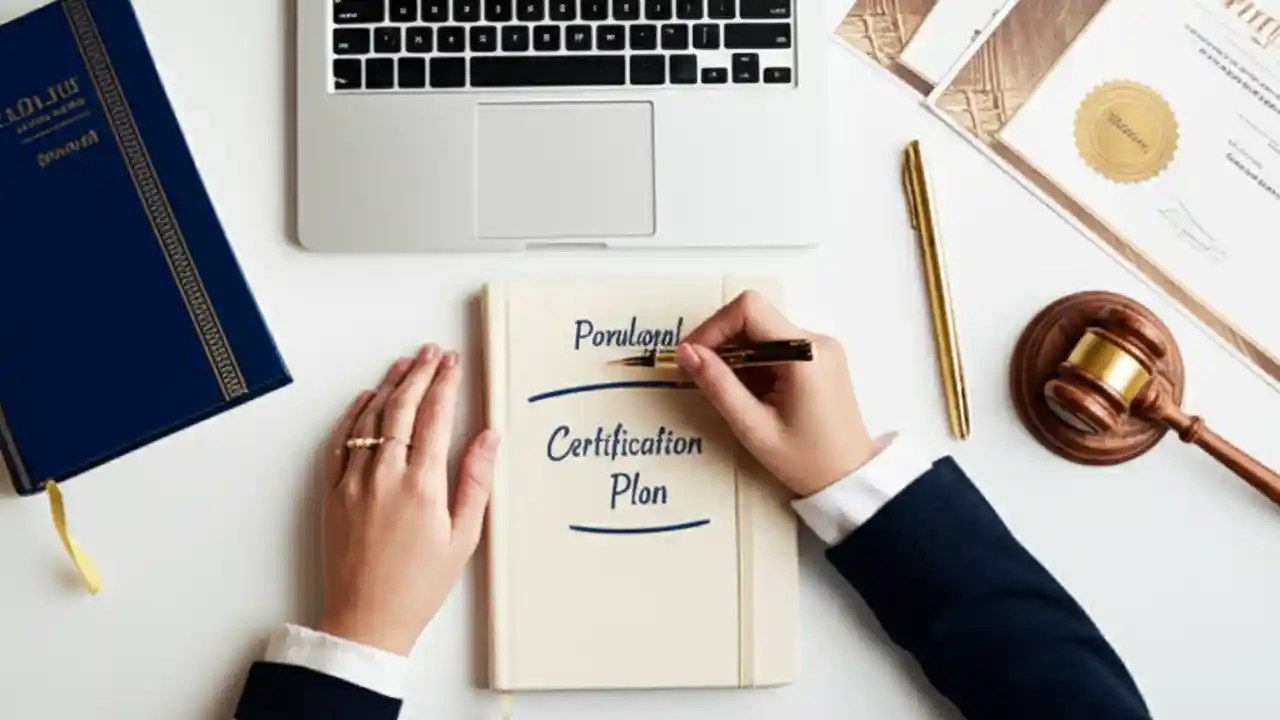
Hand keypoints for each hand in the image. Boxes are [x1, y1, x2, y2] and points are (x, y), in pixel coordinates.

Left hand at [318, 346, 500, 655]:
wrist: (366, 619)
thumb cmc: (418, 585)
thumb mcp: (463, 536)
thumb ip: (475, 481)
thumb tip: (488, 437)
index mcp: (422, 485)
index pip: (435, 417)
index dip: (445, 383)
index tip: (453, 362)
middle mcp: (385, 475)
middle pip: (402, 408)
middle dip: (419, 373)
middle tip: (432, 353)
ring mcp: (353, 482)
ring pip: (370, 418)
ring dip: (388, 386)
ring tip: (404, 364)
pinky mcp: (332, 493)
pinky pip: (340, 442)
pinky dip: (354, 415)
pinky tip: (365, 400)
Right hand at [677, 292, 875, 497]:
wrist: (850, 478)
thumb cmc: (804, 461)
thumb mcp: (753, 427)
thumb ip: (719, 385)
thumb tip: (686, 352)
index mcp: (805, 353)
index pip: (749, 308)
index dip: (714, 326)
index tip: (693, 356)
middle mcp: (817, 340)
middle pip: (755, 317)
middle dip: (722, 343)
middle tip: (703, 378)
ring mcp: (822, 347)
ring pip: (763, 331)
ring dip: (738, 355)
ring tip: (732, 394)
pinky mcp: (820, 358)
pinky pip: (777, 345)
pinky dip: (755, 362)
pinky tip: (753, 394)